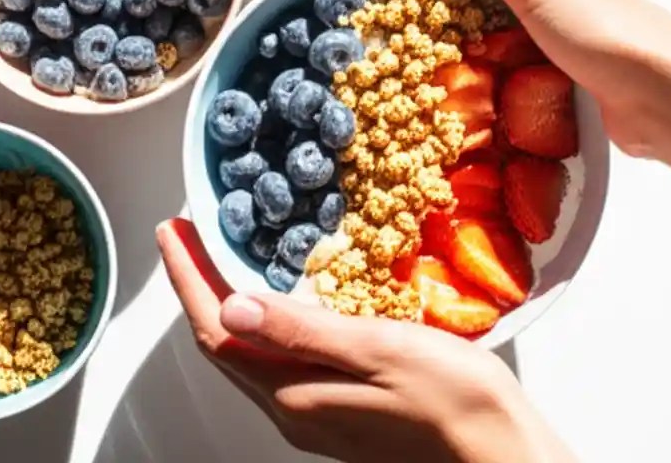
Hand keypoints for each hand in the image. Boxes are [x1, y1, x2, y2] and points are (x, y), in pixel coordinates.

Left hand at [156, 218, 574, 462]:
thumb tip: (229, 303)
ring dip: (231, 301)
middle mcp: (294, 410)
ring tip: (226, 256)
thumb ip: (300, 330)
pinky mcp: (342, 412)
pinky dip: (268, 321)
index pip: (215, 329)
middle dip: (200, 285)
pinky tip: (285, 300)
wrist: (498, 452)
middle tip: (192, 234)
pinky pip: (283, 361)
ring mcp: (317, 415)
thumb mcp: (377, 350)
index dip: (188, 277)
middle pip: (225, 342)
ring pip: (252, 353)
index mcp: (293, 393)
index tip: (172, 230)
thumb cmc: (452, 401)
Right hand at [413, 0, 670, 159]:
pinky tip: (467, 98)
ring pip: (492, 30)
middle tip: (392, 43)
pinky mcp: (564, 67)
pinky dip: (489, 76)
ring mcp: (557, 26)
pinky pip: (511, 66)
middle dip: (436, 10)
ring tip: (418, 76)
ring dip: (462, 49)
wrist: (665, 94)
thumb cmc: (603, 28)